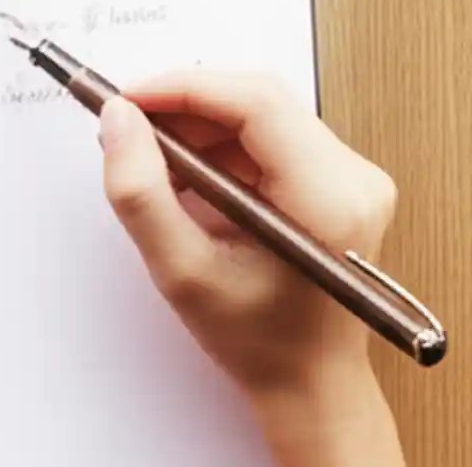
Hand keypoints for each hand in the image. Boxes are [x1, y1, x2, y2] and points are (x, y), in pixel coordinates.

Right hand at [97, 71, 404, 466]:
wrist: (309, 382)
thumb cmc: (259, 342)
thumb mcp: (182, 272)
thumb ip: (141, 193)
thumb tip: (118, 121)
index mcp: (329, 200)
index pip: (256, 104)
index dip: (183, 89)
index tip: (128, 99)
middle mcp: (354, 178)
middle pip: (258, 101)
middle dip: (185, 106)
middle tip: (128, 126)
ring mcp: (351, 177)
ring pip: (260, 115)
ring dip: (199, 128)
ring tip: (153, 163)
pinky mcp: (337, 180)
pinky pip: (269, 138)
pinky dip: (220, 147)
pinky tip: (187, 178)